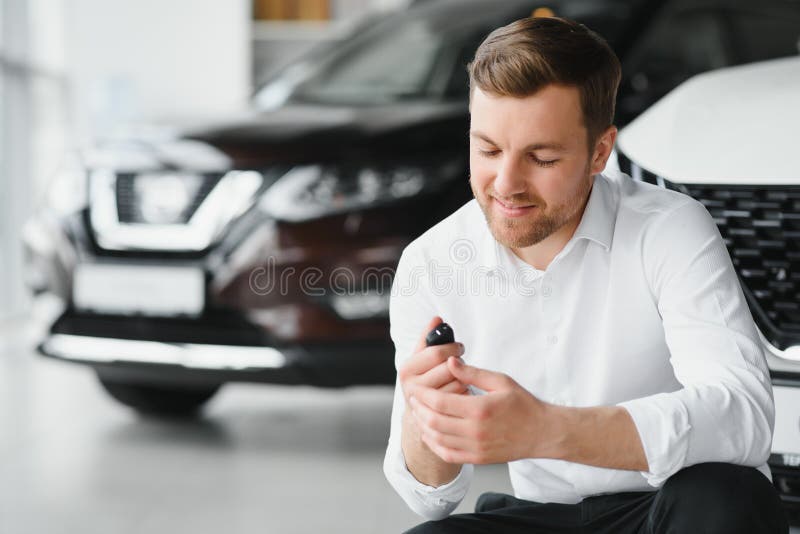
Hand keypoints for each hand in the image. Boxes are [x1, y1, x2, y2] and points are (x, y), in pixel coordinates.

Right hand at [398, 317, 468, 408]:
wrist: (419, 411)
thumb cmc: (424, 377)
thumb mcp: (420, 358)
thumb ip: (428, 338)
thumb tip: (437, 319)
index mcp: (407, 369)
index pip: (437, 353)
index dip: (452, 347)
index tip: (459, 348)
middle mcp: (412, 387)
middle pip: (448, 368)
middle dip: (459, 363)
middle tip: (460, 363)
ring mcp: (425, 404)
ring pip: (457, 383)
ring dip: (463, 378)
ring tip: (458, 377)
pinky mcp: (439, 415)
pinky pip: (462, 398)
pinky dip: (465, 392)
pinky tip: (459, 392)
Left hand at [407, 357, 556, 464]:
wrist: (542, 432)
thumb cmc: (523, 404)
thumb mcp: (500, 381)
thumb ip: (472, 373)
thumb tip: (450, 362)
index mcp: (480, 409)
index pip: (439, 402)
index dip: (423, 394)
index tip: (416, 387)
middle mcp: (475, 431)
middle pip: (433, 421)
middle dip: (418, 409)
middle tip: (413, 399)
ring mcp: (476, 447)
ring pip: (437, 439)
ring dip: (423, 426)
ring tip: (419, 413)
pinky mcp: (478, 458)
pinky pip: (448, 454)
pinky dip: (434, 444)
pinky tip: (430, 434)